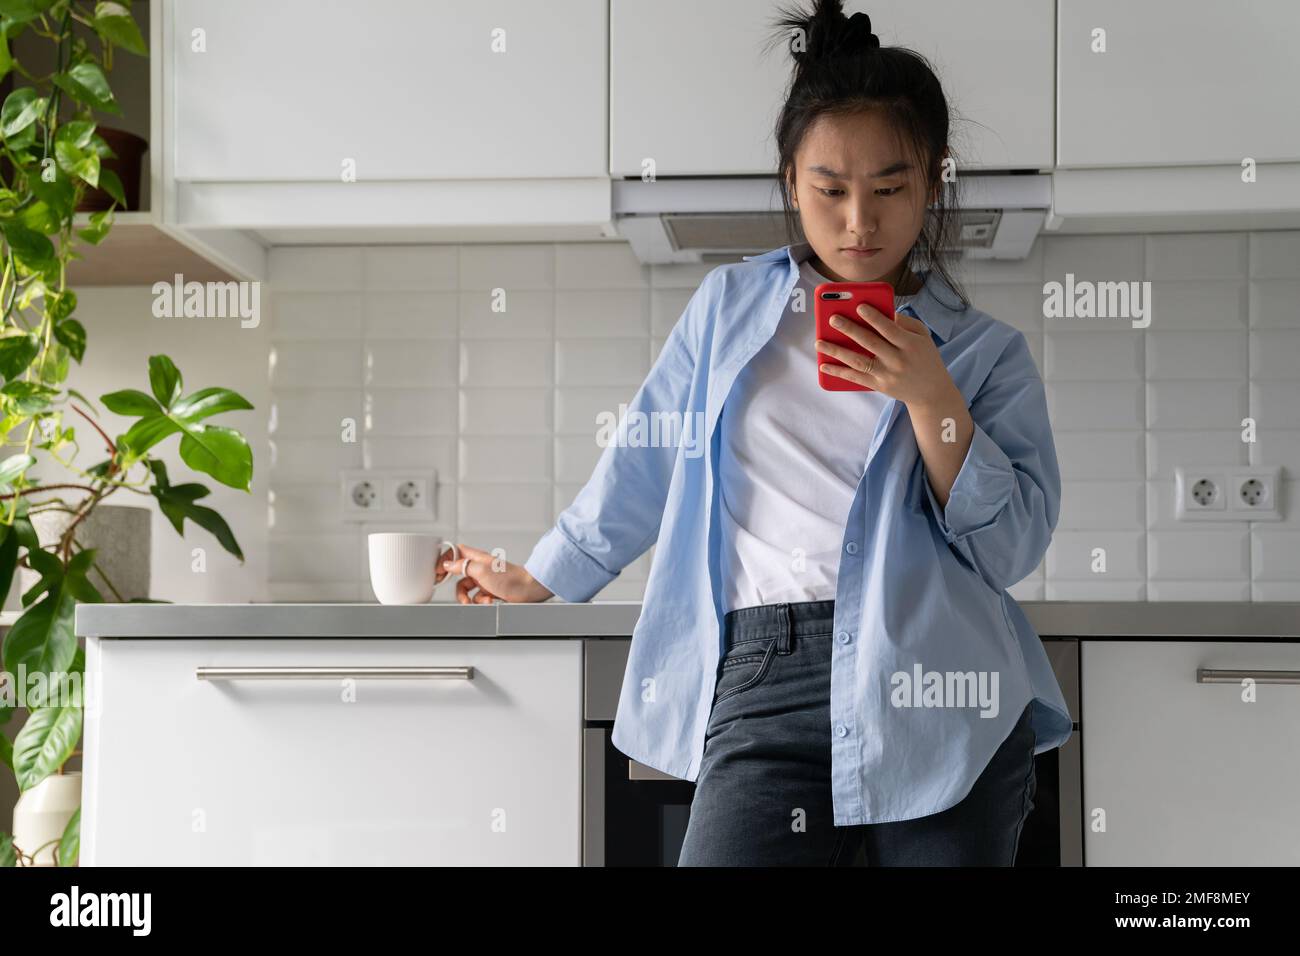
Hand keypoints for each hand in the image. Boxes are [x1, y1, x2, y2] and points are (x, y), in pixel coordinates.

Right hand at [436, 543, 553, 603]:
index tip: (437, 572)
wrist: (528, 590)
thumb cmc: (509, 578)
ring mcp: (485, 581)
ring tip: (480, 602)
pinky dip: (481, 602)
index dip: (444, 560)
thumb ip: (463, 566)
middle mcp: (480, 568)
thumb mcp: (481, 570)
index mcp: (476, 558)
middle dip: (458, 589)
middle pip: (459, 576)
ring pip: (467, 590)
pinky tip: (490, 602)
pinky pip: (477, 599)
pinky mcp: (490, 592)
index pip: (455, 552)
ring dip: (471, 599)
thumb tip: (448, 564)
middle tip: (461, 597)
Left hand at [814, 303, 961, 411]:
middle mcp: (898, 360)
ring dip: (837, 352)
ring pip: (858, 361)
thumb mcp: (923, 336)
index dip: (873, 317)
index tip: (858, 306)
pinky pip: (856, 378)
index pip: (889, 329)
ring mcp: (887, 375)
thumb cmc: (925, 357)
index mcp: (910, 344)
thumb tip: (882, 312)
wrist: (931, 392)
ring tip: (819, 342)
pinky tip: (824, 366)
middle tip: (832, 319)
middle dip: (850, 329)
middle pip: (870, 343)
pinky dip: (839, 372)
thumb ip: (905, 323)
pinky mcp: (879, 386)